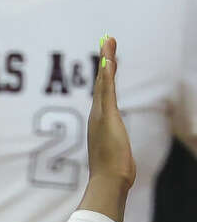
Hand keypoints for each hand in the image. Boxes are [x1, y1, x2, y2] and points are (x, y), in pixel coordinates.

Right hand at [83, 36, 135, 215]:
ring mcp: (101, 116)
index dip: (105, 76)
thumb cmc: (112, 174)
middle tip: (107, 39)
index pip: (105, 94)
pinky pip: (107, 92)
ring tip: (108, 41)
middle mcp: (98, 116)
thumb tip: (122, 169)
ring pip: (104, 83)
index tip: (108, 59)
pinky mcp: (107, 117)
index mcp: (101, 123)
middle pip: (102, 83)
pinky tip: (109, 62)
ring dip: (106, 61)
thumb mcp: (117, 159)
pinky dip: (106, 76)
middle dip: (105, 61)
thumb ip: (118, 159)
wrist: (108, 181)